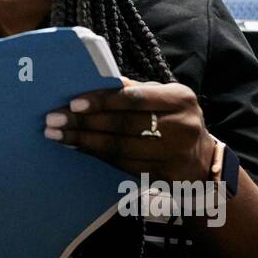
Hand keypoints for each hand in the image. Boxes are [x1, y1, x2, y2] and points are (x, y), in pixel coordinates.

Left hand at [44, 77, 216, 184]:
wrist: (203, 161)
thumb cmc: (176, 120)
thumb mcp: (167, 98)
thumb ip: (136, 90)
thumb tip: (96, 81)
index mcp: (180, 99)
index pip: (135, 98)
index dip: (103, 101)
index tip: (73, 103)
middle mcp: (181, 126)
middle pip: (124, 125)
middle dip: (84, 123)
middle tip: (53, 120)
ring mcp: (174, 154)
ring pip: (120, 148)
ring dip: (84, 142)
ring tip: (57, 136)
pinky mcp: (163, 176)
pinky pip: (122, 165)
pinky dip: (97, 155)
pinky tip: (77, 148)